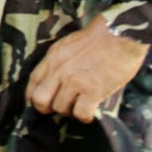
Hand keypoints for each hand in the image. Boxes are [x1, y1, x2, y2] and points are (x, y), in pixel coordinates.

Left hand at [26, 16, 148, 123]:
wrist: (119, 35)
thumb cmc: (98, 38)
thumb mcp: (68, 45)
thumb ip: (58, 61)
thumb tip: (53, 81)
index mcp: (52, 57)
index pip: (33, 82)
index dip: (32, 96)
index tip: (39, 103)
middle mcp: (59, 70)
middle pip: (40, 100)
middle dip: (47, 108)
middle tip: (60, 107)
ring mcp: (74, 81)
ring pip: (60, 109)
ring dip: (70, 111)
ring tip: (80, 104)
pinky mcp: (93, 91)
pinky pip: (81, 114)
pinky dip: (85, 116)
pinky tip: (91, 109)